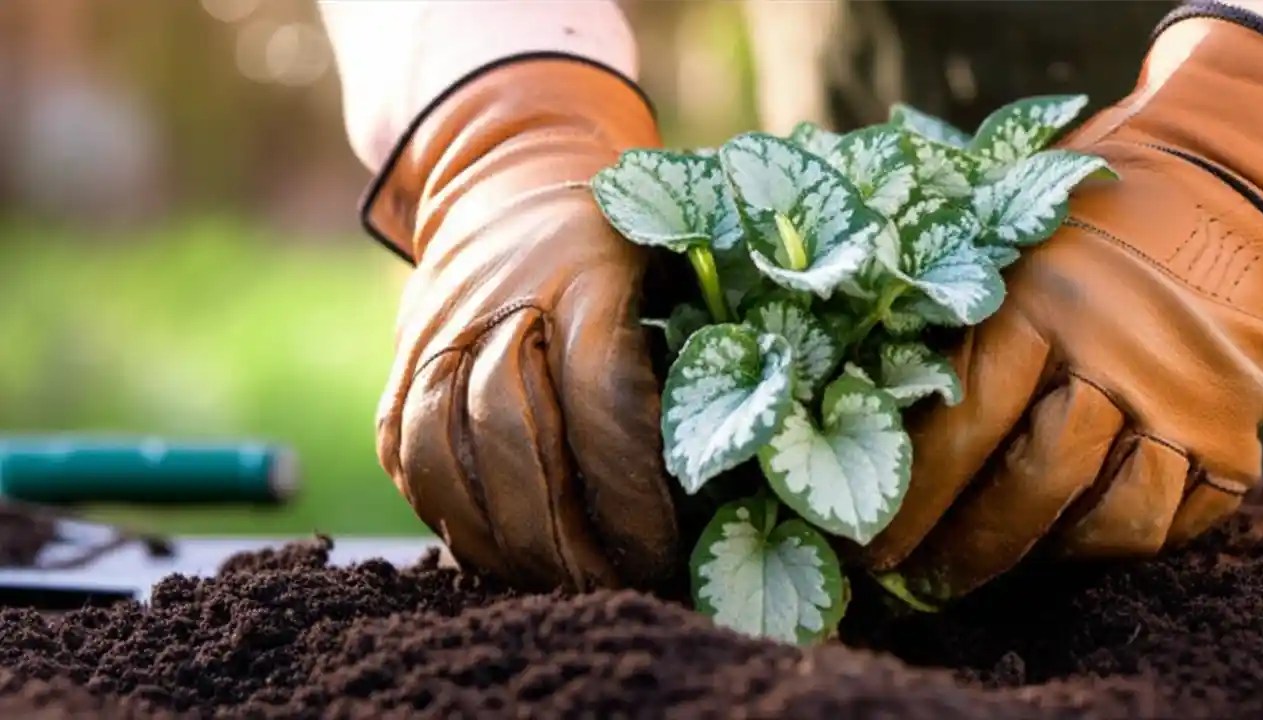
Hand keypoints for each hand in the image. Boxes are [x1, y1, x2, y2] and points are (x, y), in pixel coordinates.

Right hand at [367, 59, 678, 590]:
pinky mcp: (402, 365)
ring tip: (562, 587)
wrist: (507, 177)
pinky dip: (450, 519)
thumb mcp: (675, 256)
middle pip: (514, 432)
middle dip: (568, 532)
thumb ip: (703, 338)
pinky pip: (408, 456)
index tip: (671, 546)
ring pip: (445, 453)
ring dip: (504, 539)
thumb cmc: (621, 236)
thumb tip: (748, 463)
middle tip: (619, 587)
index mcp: (584, 265)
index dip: (632, 483)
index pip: (599, 389)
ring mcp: (437, 330)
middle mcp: (499, 297)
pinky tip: (502, 557)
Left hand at [860, 16, 1262, 598]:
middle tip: (913, 586)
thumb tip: (837, 420)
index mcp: (1041, 298)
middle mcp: (1121, 350)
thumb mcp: (996, 249)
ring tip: (984, 565)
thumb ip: (936, 325)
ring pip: (1109, 520)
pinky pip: (1170, 525)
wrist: (1212, 186)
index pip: (964, 423)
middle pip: (1033, 483)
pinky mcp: (1238, 434)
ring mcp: (1190, 397)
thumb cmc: (1071, 228)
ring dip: (1039, 555)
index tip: (864, 545)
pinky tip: (1062, 538)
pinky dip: (1112, 543)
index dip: (908, 498)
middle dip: (962, 550)